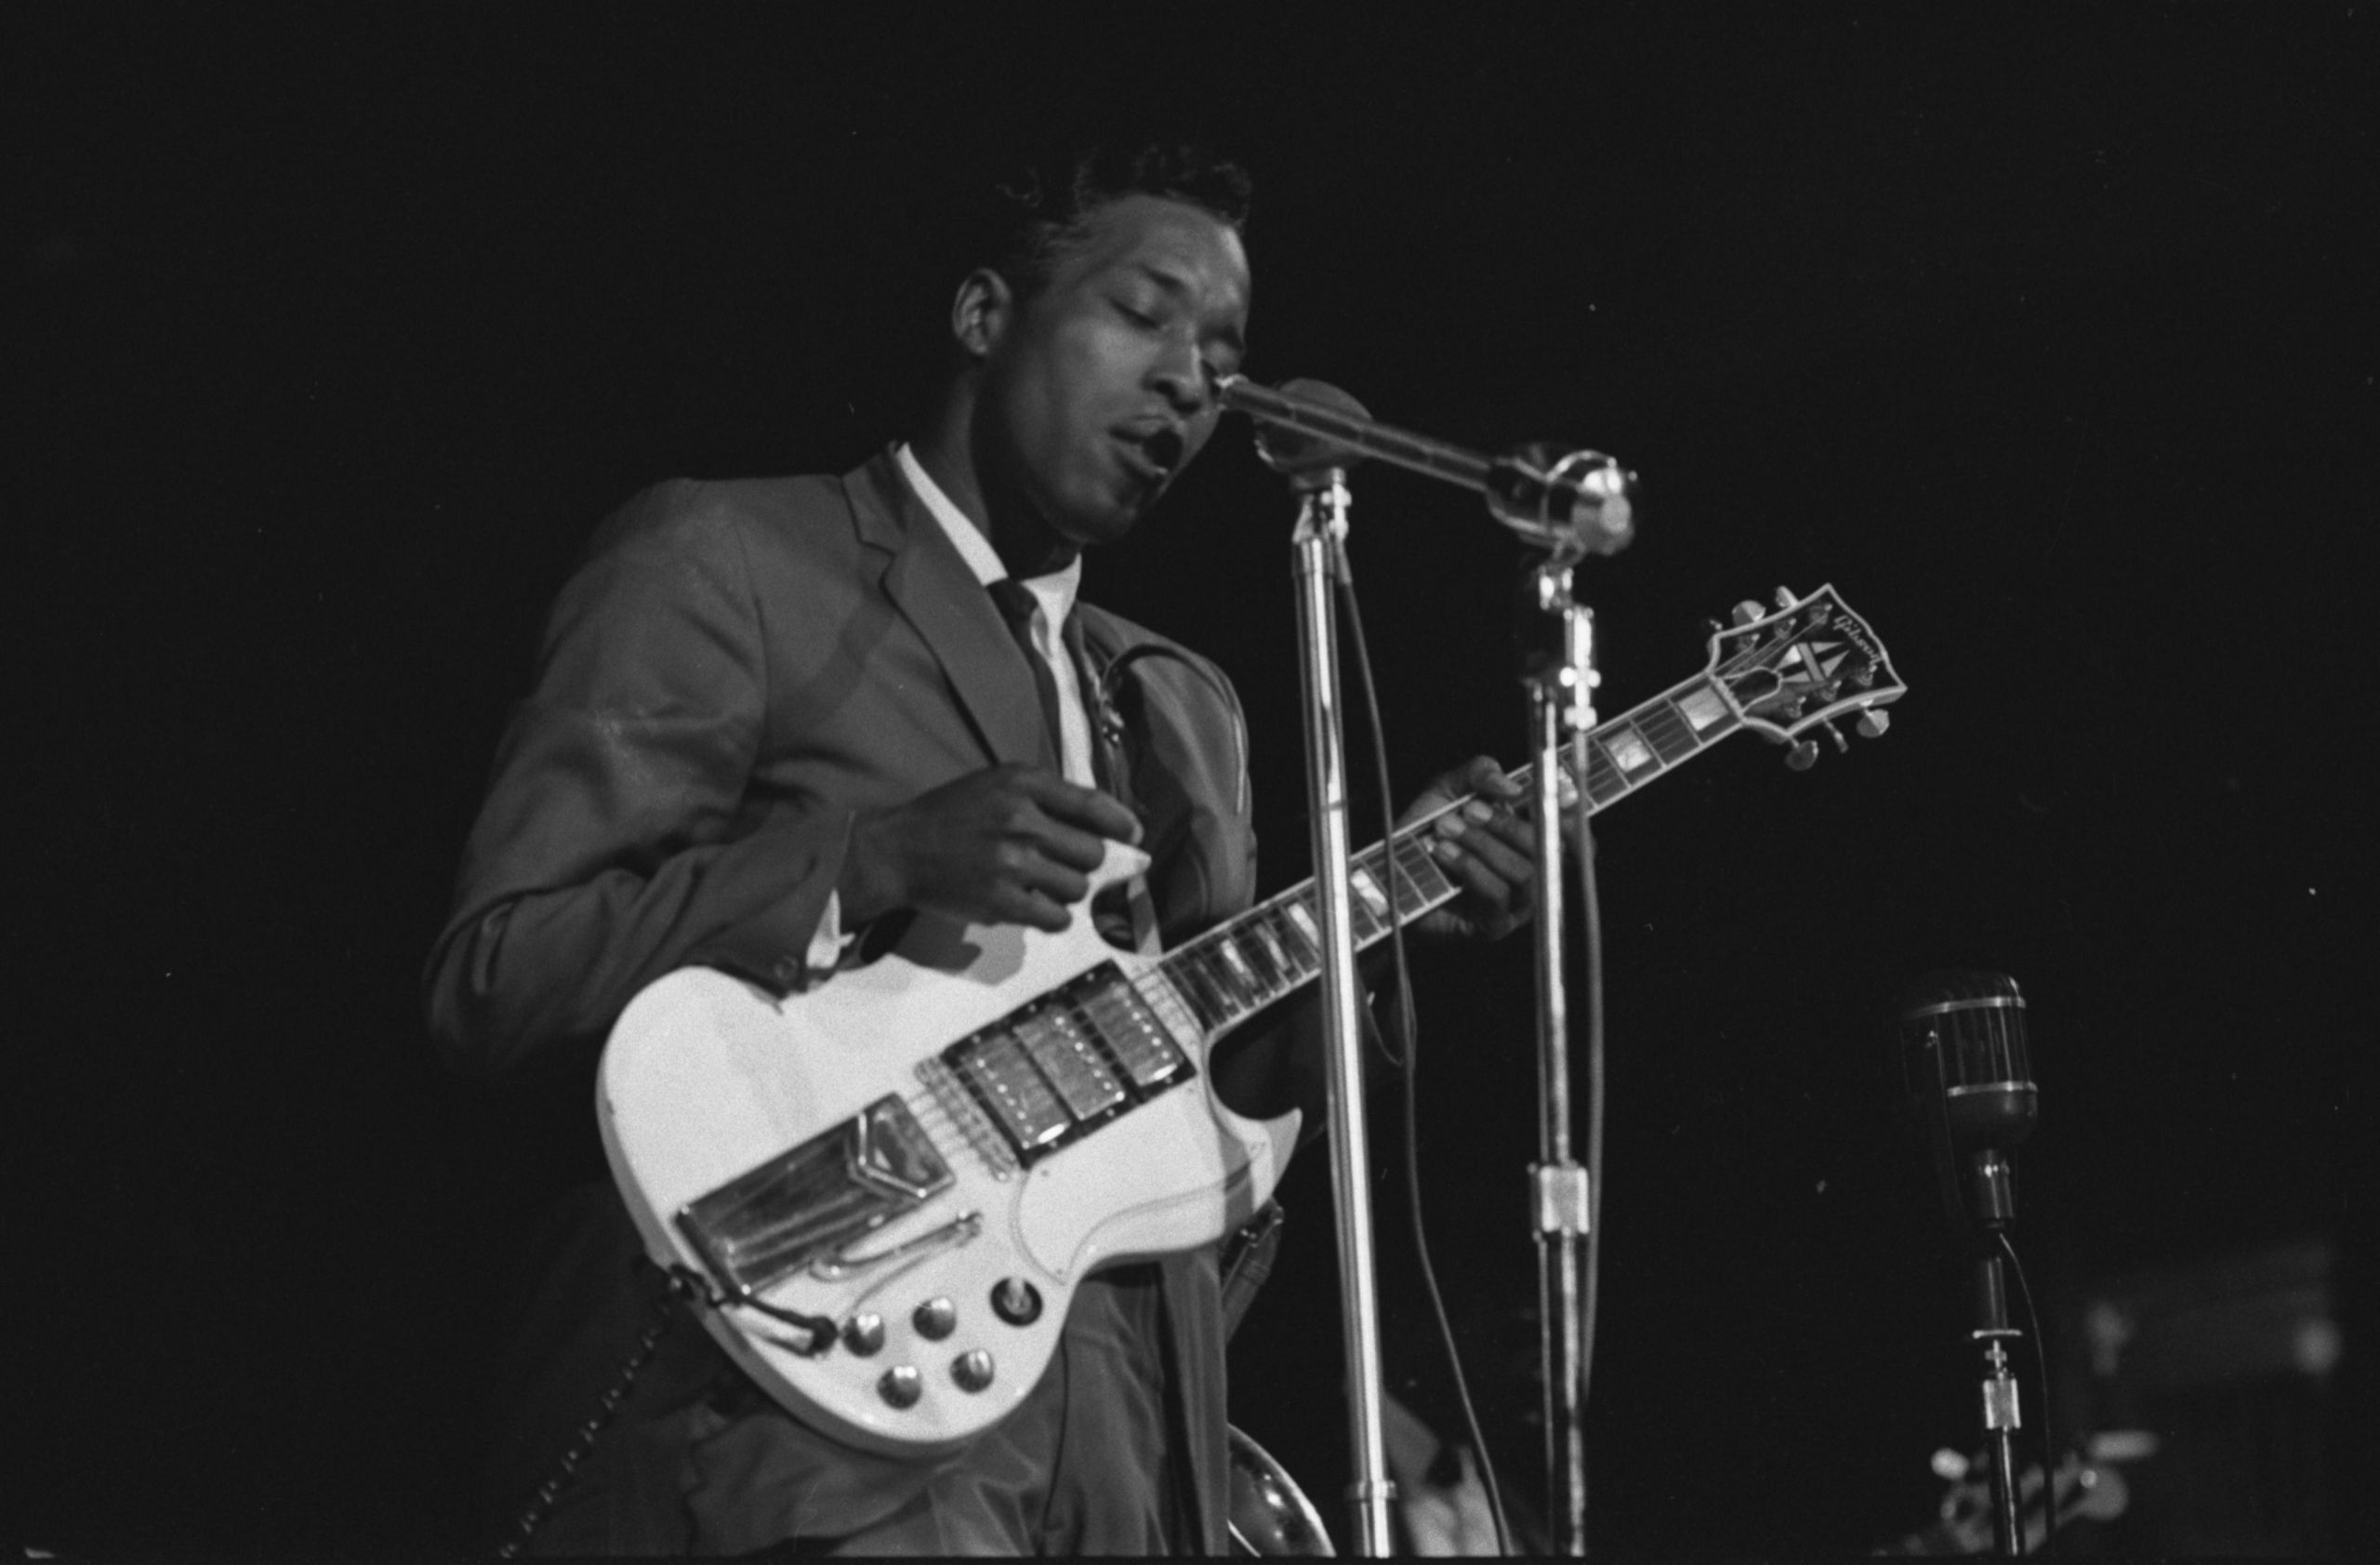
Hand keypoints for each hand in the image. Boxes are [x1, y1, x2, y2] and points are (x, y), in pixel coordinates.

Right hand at [840, 764, 1141, 932]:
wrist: (897, 851)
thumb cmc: (952, 815)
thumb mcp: (996, 784)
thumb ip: (1047, 797)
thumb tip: (1113, 827)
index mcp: (1022, 784)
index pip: (1093, 805)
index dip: (1122, 823)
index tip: (1133, 836)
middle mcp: (1020, 819)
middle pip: (1092, 853)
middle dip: (1086, 862)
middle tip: (1066, 864)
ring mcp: (1011, 862)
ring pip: (1078, 888)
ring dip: (1068, 891)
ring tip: (1043, 884)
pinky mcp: (1001, 901)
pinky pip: (1056, 918)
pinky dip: (1053, 916)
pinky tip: (1036, 906)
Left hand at [1397, 756, 1556, 943]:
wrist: (1390, 874)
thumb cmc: (1426, 832)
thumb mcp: (1449, 790)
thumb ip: (1479, 774)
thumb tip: (1511, 785)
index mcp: (1532, 842)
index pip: (1576, 836)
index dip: (1574, 816)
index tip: (1556, 791)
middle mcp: (1534, 875)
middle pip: (1550, 850)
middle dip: (1508, 824)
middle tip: (1470, 809)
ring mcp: (1517, 905)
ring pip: (1524, 872)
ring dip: (1483, 844)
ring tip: (1446, 828)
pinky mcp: (1493, 925)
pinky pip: (1498, 895)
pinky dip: (1470, 867)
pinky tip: (1443, 852)